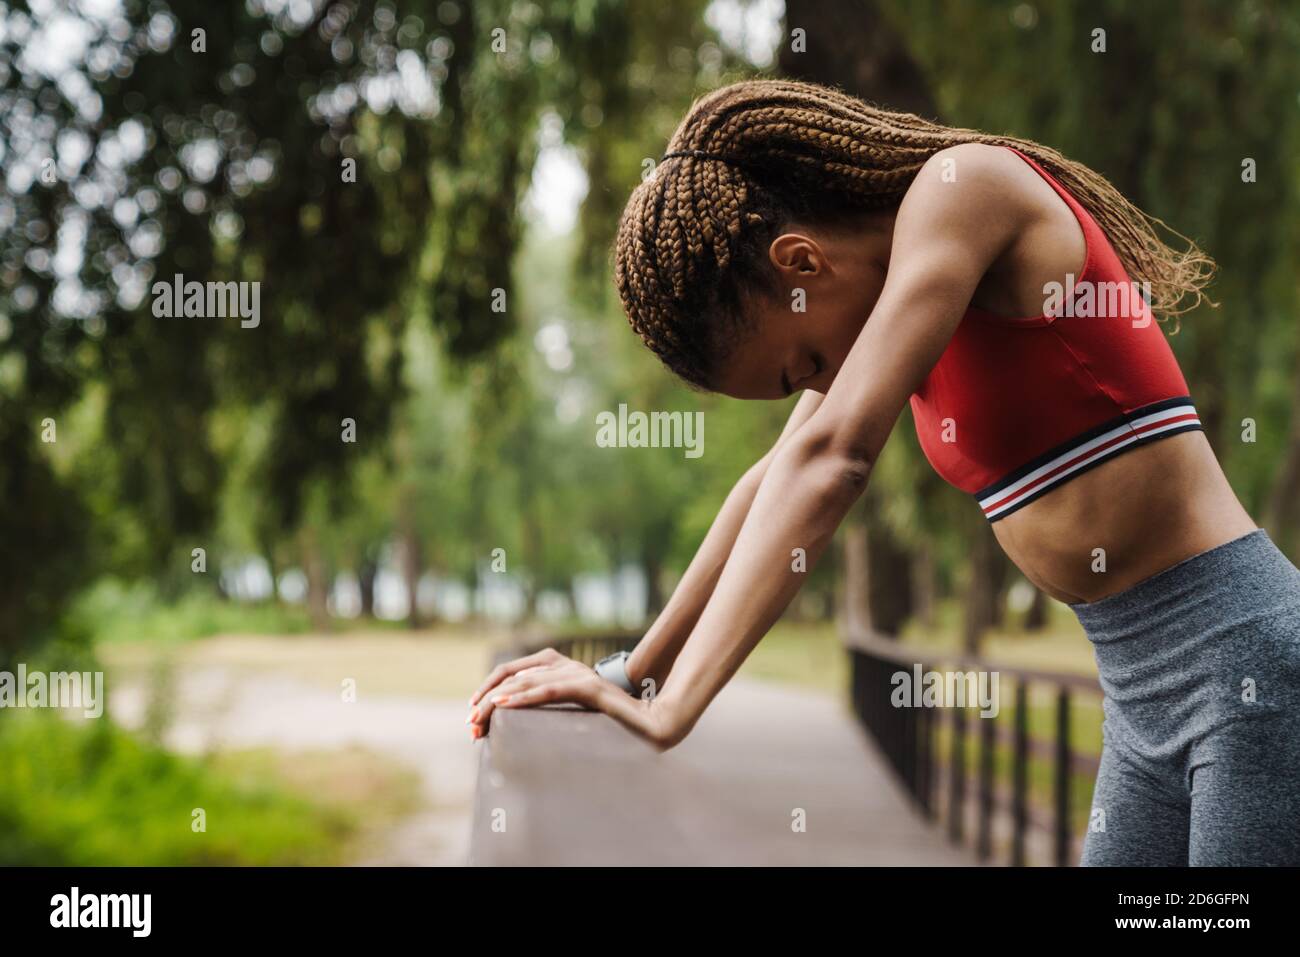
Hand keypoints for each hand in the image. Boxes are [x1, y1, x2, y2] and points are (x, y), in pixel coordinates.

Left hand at [466, 648, 608, 739]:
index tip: (472, 711)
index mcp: (560, 666)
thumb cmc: (612, 723)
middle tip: (471, 724)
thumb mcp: (571, 712)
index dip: (488, 688)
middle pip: (514, 677)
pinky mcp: (589, 688)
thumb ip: (547, 707)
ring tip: (478, 718)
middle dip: (486, 700)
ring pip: (526, 682)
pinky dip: (524, 698)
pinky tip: (504, 707)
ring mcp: (579, 674)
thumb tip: (510, 717)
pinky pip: (550, 691)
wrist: (651, 723)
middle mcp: (567, 665)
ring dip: (497, 702)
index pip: (513, 671)